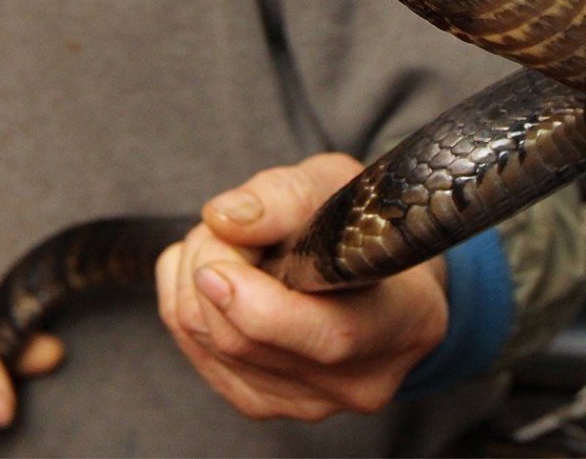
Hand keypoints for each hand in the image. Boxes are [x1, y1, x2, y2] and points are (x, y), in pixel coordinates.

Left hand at [156, 153, 448, 421]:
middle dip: (212, 260)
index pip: (326, 338)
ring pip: (207, 341)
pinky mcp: (261, 402)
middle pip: (244, 339)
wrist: (371, 269)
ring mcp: (307, 403)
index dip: (260, 303)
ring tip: (233, 240)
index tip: (220, 248)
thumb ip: (287, 195)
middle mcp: (358, 380)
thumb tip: (224, 219)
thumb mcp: (339, 183)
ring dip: (194, 273)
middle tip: (233, 222)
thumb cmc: (360, 222)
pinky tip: (218, 268)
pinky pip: (191, 346)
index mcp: (401, 323)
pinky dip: (184, 294)